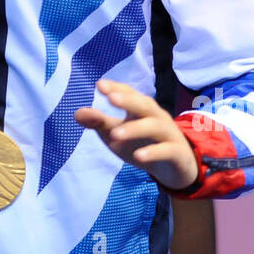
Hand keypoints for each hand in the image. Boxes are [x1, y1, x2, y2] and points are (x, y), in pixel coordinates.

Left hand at [73, 79, 198, 191]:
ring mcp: (168, 134)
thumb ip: (99, 123)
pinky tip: (138, 157)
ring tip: (115, 135)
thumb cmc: (142, 144)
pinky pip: (167, 150)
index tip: (99, 85)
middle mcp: (157, 117)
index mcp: (142, 109)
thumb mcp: (117, 134)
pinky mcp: (177, 153)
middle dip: (129, 100)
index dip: (117, 88)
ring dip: (135, 129)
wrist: (175, 167)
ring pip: (155, 126)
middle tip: (111, 99)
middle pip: (145, 104)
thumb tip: (77, 113)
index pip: (130, 94)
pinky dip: (153, 152)